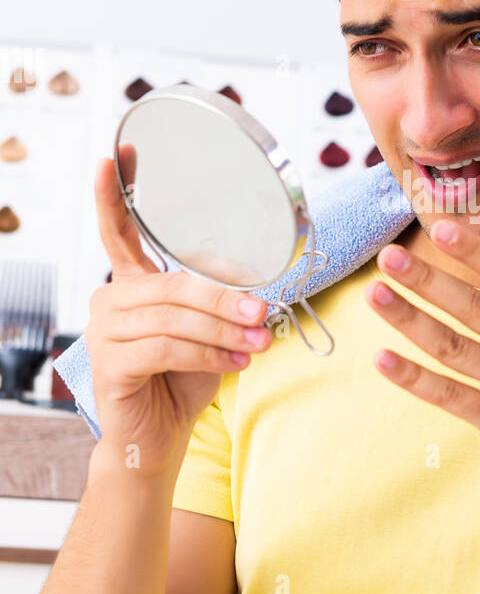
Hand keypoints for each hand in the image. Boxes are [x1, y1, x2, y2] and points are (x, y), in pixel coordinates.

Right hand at [84, 146, 272, 470]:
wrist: (158, 440)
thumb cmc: (183, 380)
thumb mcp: (208, 332)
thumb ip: (219, 302)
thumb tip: (258, 286)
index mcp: (131, 285)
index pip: (117, 231)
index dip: (115, 192)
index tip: (119, 153)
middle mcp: (109, 302)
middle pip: (171, 284)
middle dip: (223, 298)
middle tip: (263, 311)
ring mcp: (103, 333)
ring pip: (172, 318)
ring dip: (223, 329)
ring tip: (257, 341)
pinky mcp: (108, 365)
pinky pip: (166, 349)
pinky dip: (208, 354)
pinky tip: (235, 361)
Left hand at [364, 217, 479, 517]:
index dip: (476, 252)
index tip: (439, 228)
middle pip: (475, 308)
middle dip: (428, 280)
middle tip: (388, 257)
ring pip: (454, 348)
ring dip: (409, 319)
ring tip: (374, 294)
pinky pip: (451, 395)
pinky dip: (414, 378)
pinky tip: (382, 358)